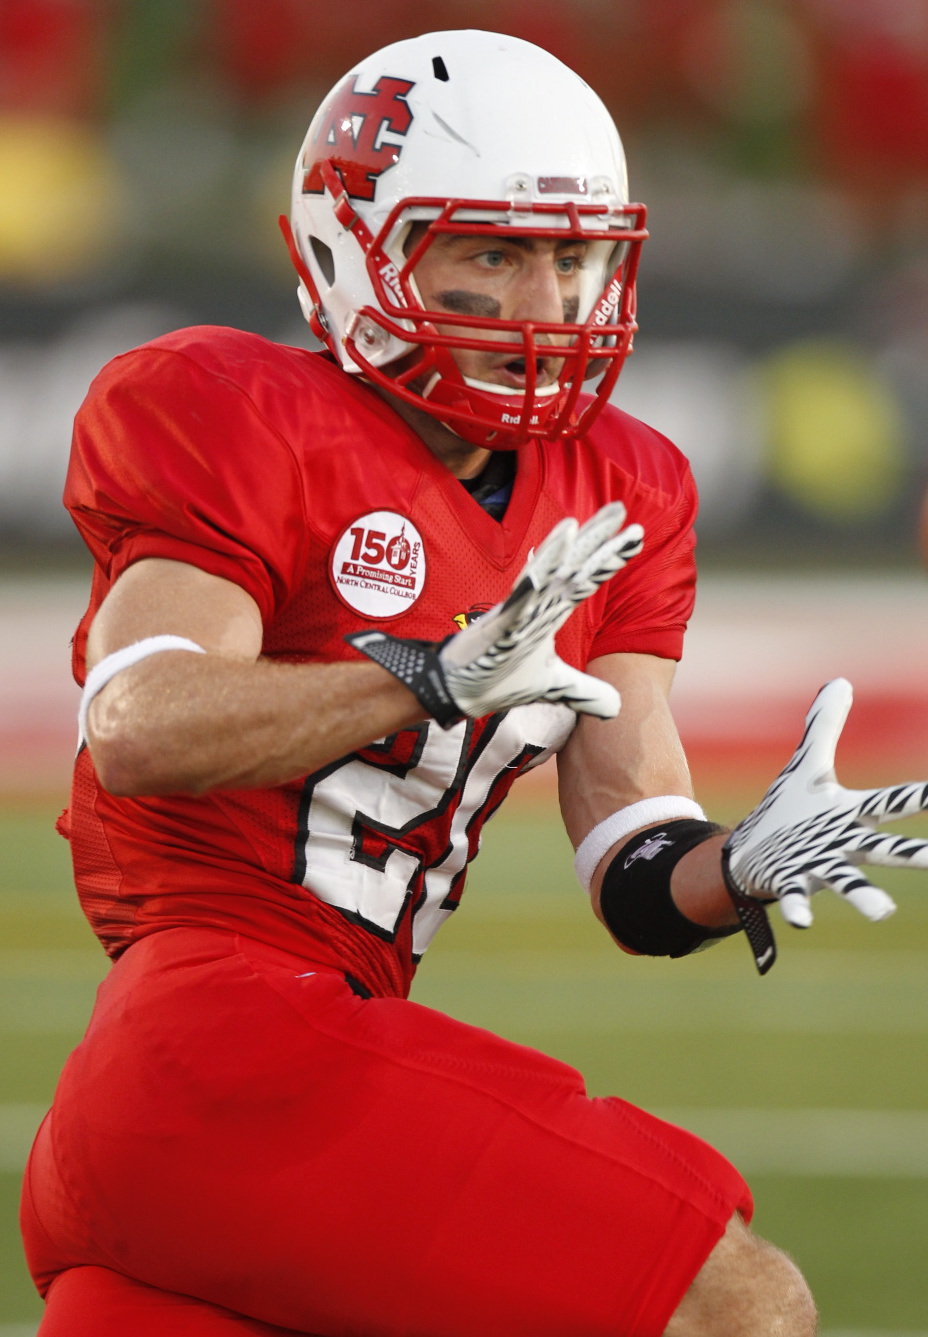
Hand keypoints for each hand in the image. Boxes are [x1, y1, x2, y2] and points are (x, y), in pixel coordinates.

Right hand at [438, 502, 643, 718]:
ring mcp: (517, 611)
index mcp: (550, 612)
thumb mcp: (554, 687)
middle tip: (620, 508)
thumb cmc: (500, 678)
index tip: (636, 534)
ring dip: (564, 548)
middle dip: (596, 538)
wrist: (458, 693)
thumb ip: (585, 692)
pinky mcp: (500, 626)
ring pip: (545, 574)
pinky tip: (546, 557)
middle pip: (571, 565)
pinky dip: (532, 577)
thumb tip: (617, 708)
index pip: (585, 579)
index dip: (609, 558)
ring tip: (580, 523)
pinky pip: (519, 597)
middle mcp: (536, 604)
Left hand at [723, 678, 927, 971]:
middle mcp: (841, 843)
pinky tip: (802, 921)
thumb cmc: (790, 811)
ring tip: (883, 913)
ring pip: (847, 881)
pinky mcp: (788, 879)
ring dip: (864, 896)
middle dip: (912, 854)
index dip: (923, 797)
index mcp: (850, 814)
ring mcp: (817, 864)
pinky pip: (797, 895)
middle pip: (884, 848)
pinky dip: (800, 907)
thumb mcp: (808, 764)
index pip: (895, 802)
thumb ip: (824, 725)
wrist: (753, 852)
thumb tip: (840, 681)